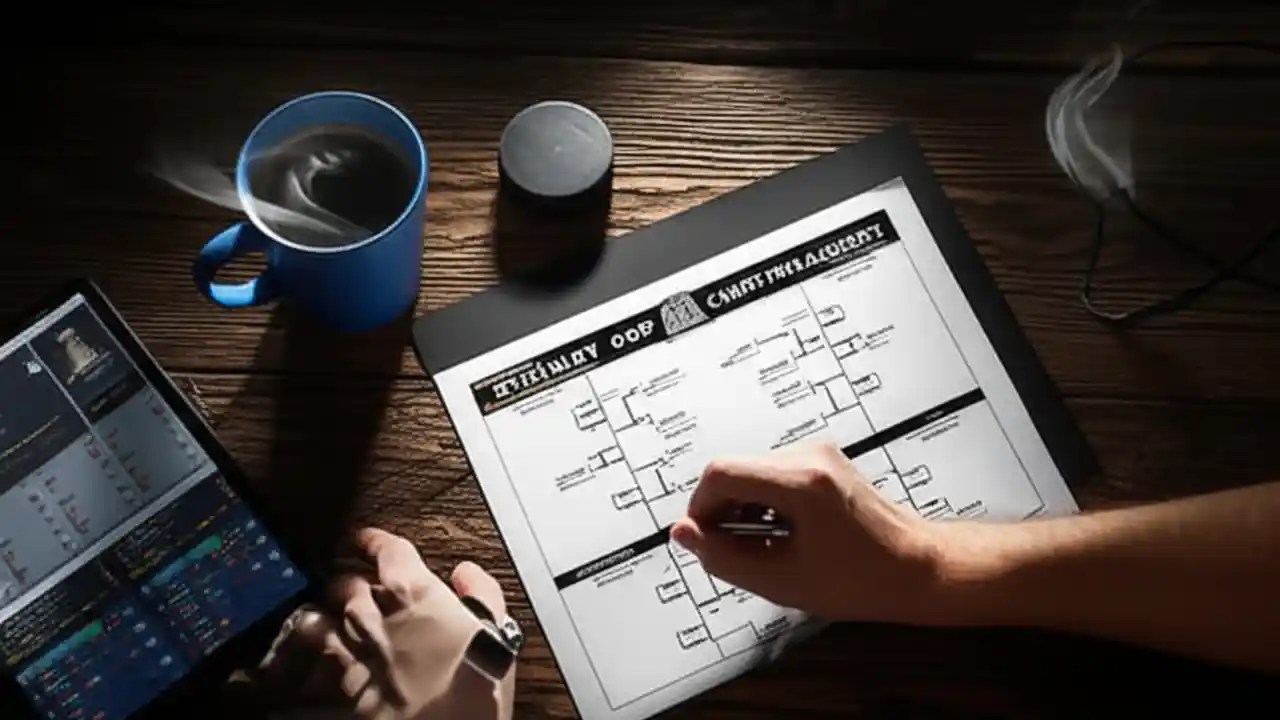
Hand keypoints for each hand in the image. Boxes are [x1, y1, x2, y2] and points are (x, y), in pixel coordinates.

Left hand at [246, 529, 516, 719]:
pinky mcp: (342, 691)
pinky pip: (319, 664)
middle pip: (346, 581)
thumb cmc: (479, 687)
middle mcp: (377, 618)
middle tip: (359, 580)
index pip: (385, 550)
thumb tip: (467, 574)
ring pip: (323, 618)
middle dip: (351, 578)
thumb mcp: (498, 635)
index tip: (370, 540)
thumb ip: (483, 596)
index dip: (375, 541)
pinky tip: (329, 657)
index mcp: (416, 595)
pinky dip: (322, 656)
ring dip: (330, 614)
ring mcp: (354, 655)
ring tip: (337, 616)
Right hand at [670, 440, 956, 624]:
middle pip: (733, 471)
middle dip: (721, 512)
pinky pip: (771, 474)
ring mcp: (817, 454)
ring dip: (742, 509)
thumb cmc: (864, 579)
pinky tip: (779, 535)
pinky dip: (762, 503)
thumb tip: (686, 535)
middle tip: (732, 551)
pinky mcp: (821, 461)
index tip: (703, 539)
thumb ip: (724, 557)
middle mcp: (808, 455)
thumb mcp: (782, 580)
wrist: (917, 568)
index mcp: (801, 481)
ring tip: (762, 548)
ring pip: (749, 472)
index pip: (720, 474)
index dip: (700, 510)